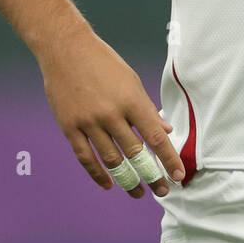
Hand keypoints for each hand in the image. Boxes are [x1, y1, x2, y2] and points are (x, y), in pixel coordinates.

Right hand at [37, 27, 184, 198]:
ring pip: (111, 160)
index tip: (177, 176)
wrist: (65, 49)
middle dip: (151, 175)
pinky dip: (98, 174)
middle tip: (162, 191)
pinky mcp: (69, 127)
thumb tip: (165, 131)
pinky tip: (109, 184)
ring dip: (127, 180)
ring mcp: (89, 122)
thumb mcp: (132, 81)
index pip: (155, 137)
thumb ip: (147, 109)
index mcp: (132, 100)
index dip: (168, 159)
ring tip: (138, 193)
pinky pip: (85, 157)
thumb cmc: (104, 63)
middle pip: (135, 154)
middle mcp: (111, 114)